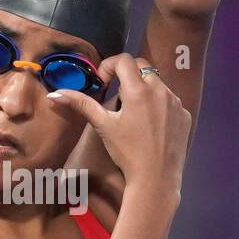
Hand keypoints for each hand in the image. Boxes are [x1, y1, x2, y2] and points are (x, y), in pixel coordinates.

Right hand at [48, 53, 190, 191]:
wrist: (156, 179)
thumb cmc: (127, 153)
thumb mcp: (103, 126)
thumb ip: (81, 104)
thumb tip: (54, 94)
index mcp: (139, 90)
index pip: (123, 59)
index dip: (109, 66)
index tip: (103, 84)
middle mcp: (161, 90)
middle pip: (142, 66)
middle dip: (127, 75)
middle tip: (118, 98)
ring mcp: (176, 102)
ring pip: (157, 83)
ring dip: (143, 90)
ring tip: (134, 115)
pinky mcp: (184, 114)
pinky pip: (169, 100)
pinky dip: (158, 105)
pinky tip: (151, 126)